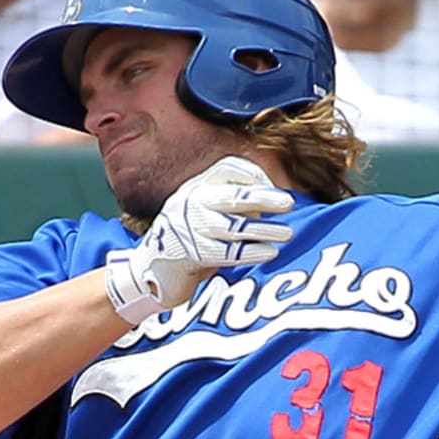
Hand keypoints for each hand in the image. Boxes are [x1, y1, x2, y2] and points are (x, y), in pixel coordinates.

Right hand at [104, 157, 294, 324]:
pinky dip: (251, 252)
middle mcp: (190, 202)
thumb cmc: (190, 239)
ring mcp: (188, 227)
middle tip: (288, 203)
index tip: (275, 187)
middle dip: (264, 199)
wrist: (149, 269)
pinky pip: (226, 252)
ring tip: (287, 234)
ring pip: (233, 227)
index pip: (228, 168)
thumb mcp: (207, 213)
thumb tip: (276, 201)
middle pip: (233, 196)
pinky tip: (269, 252)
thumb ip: (235, 205)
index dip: (255, 175)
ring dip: (263, 230)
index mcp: (196, 186)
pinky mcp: (189, 254)